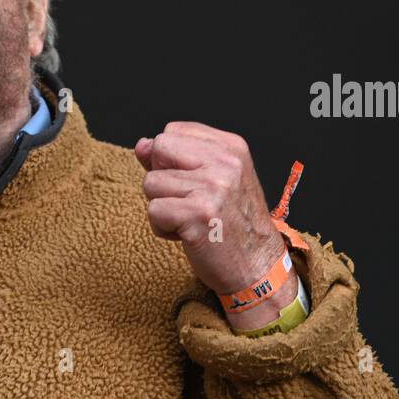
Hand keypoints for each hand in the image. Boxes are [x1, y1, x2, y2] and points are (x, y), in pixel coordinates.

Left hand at [135, 121, 289, 307]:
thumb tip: (140, 145)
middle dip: (162, 178)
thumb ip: (175, 159)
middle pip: (158, 149)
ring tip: (190, 220)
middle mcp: (224, 163)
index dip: (169, 159)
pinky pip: (153, 211)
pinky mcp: (198, 215)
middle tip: (188, 202)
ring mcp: (212, 188)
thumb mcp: (213, 180)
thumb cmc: (232, 223)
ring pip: (151, 183)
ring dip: (162, 207)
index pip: (172, 131)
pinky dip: (162, 228)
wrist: (258, 266)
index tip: (192, 183)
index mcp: (231, 147)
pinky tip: (187, 234)